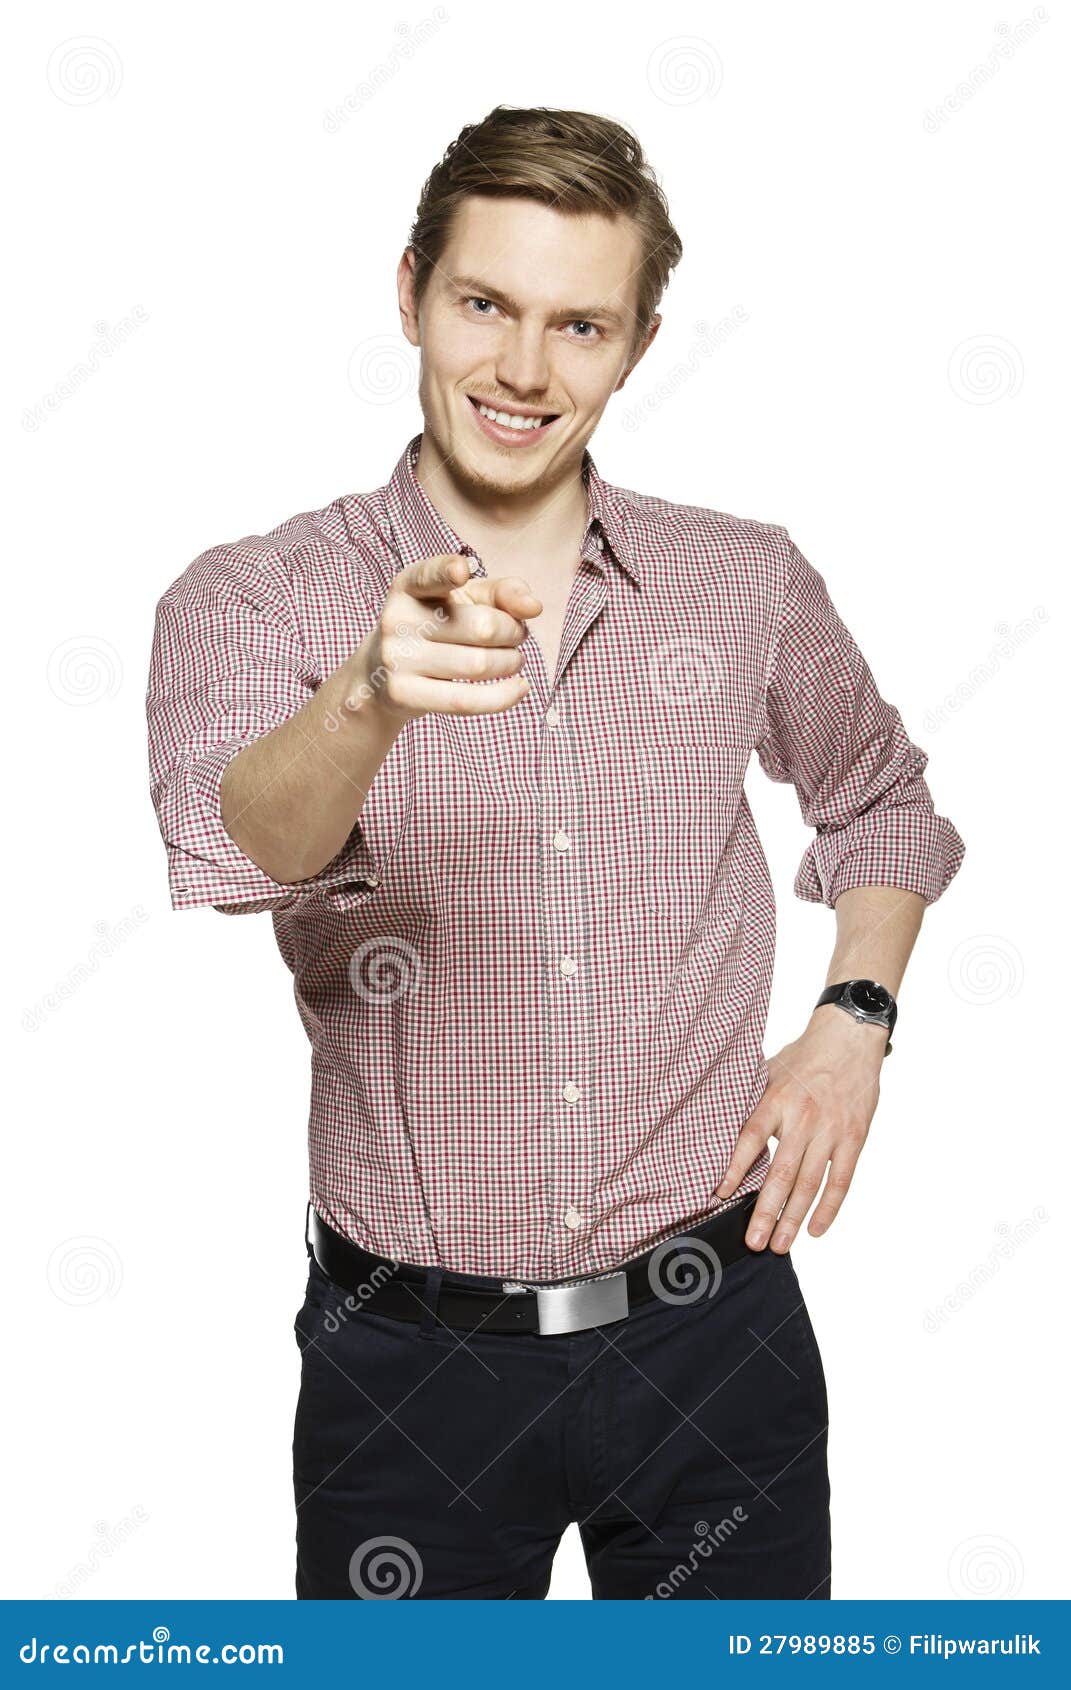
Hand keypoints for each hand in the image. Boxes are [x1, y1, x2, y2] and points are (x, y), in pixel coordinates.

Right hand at [364, 553, 542, 721]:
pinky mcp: (402, 694)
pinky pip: (465, 700)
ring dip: (511, 663)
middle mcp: (396, 618)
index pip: (428, 575)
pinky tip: (519, 688)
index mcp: (408, 586)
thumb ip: (503, 593)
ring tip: (512, 660)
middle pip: (482, 627)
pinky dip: (503, 697)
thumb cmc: (436, 628)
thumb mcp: (465, 600)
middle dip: (513, 632)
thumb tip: (534, 607)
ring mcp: (396, 658)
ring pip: (479, 665)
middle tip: (516, 636)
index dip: (446, 572)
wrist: (381, 676)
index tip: (462, 571)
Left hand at [715, 1006, 886, 1251]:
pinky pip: (840, 1180)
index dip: (735, 1169)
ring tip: (780, 1245)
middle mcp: (803, 1118)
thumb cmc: (804, 1056)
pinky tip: (815, 1229)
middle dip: (766, 1212)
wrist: (849, 1038)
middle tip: (754, 1242)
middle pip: (781, 1173)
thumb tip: (717, 1128)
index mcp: (776, 1100)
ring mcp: (830, 1130)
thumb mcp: (768, 1071)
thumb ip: (750, 1102)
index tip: (721, 1196)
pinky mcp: (853, 1138)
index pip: (751, 1139)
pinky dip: (828, 1208)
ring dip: (793, 1218)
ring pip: (809, 1183)